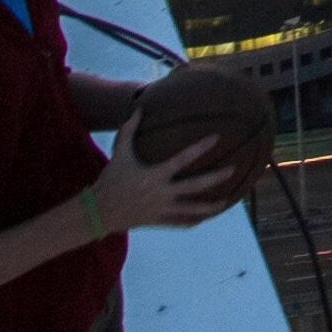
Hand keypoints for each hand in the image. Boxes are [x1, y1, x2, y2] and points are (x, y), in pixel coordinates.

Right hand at [97, 139, 243, 234]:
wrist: (99, 211)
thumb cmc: (111, 179)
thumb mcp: (120, 153)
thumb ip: (129, 130)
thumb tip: (137, 108)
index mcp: (155, 175)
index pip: (183, 159)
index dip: (200, 148)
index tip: (216, 138)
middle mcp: (162, 192)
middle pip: (195, 186)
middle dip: (215, 178)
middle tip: (232, 170)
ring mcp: (161, 208)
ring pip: (191, 209)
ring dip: (209, 207)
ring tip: (225, 203)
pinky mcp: (158, 220)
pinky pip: (179, 222)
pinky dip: (192, 221)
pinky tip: (203, 220)